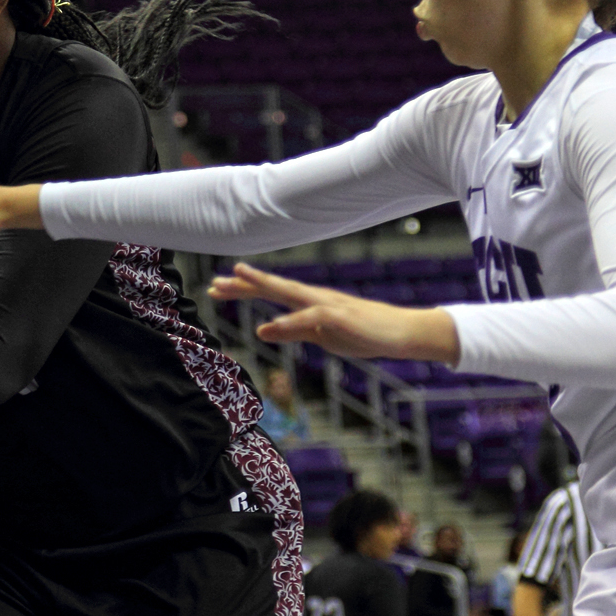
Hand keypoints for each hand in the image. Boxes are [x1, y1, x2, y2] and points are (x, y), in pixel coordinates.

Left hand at [208, 263, 459, 363]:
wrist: (402, 333)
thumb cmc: (362, 333)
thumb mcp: (321, 336)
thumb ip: (293, 331)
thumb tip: (262, 330)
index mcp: (309, 302)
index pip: (271, 292)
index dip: (244, 289)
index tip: (216, 288)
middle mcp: (315, 297)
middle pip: (274, 287)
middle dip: (243, 284)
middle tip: (213, 283)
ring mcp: (327, 304)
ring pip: (289, 292)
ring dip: (263, 285)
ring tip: (236, 278)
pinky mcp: (340, 317)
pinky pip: (310, 318)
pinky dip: (289, 321)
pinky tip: (270, 325)